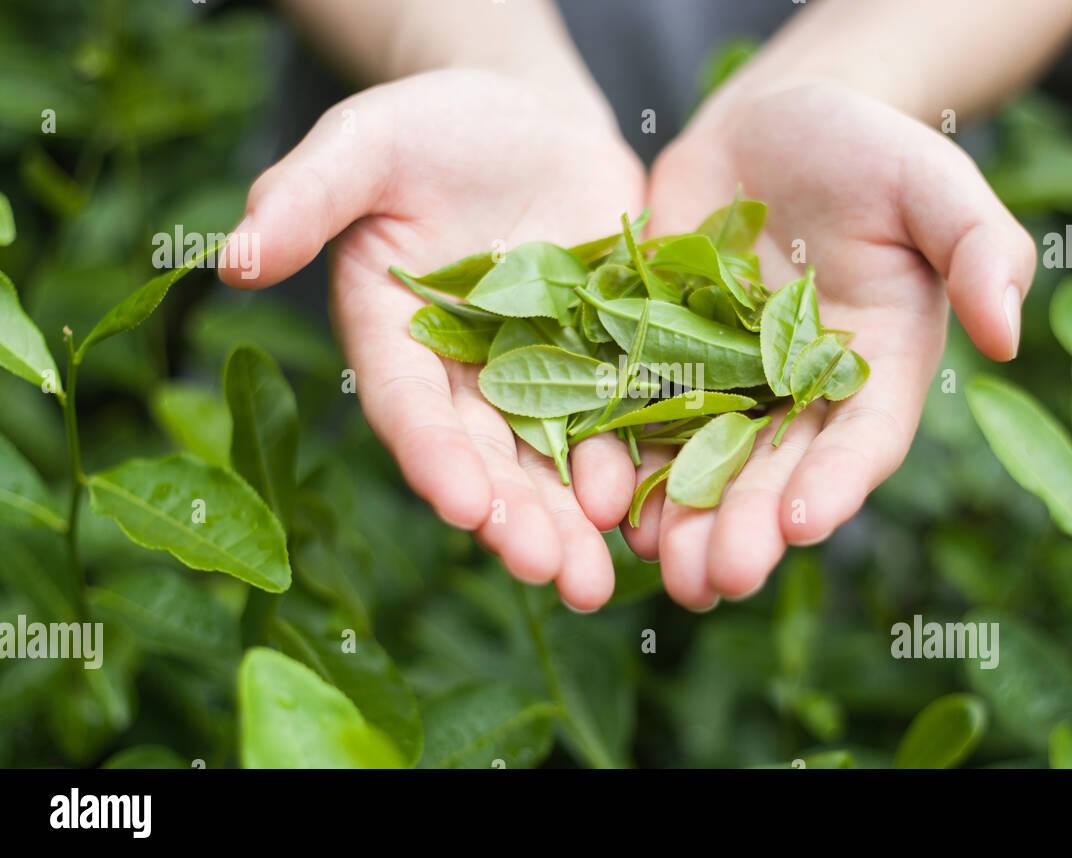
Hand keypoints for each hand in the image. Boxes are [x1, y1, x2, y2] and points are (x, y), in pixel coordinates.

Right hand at [219, 69, 644, 610]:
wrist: (529, 119)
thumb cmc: (432, 124)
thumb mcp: (365, 145)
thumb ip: (306, 198)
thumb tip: (231, 259)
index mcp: (398, 343)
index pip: (412, 412)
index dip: (435, 460)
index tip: (463, 504)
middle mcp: (469, 378)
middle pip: (493, 459)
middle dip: (519, 520)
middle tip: (552, 575)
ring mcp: (546, 374)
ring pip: (562, 460)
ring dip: (582, 520)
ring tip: (601, 578)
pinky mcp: (608, 359)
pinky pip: (628, 418)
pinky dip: (643, 463)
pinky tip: (662, 509)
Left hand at [629, 80, 1035, 609]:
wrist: (772, 126)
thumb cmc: (869, 150)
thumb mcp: (934, 184)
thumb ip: (980, 250)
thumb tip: (1006, 336)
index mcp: (877, 371)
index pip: (861, 441)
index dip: (834, 484)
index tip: (804, 524)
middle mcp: (801, 395)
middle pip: (775, 474)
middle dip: (747, 528)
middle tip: (719, 579)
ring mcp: (728, 383)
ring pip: (704, 465)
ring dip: (683, 521)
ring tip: (663, 570)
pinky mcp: (665, 359)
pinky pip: (643, 419)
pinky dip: (627, 463)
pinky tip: (608, 507)